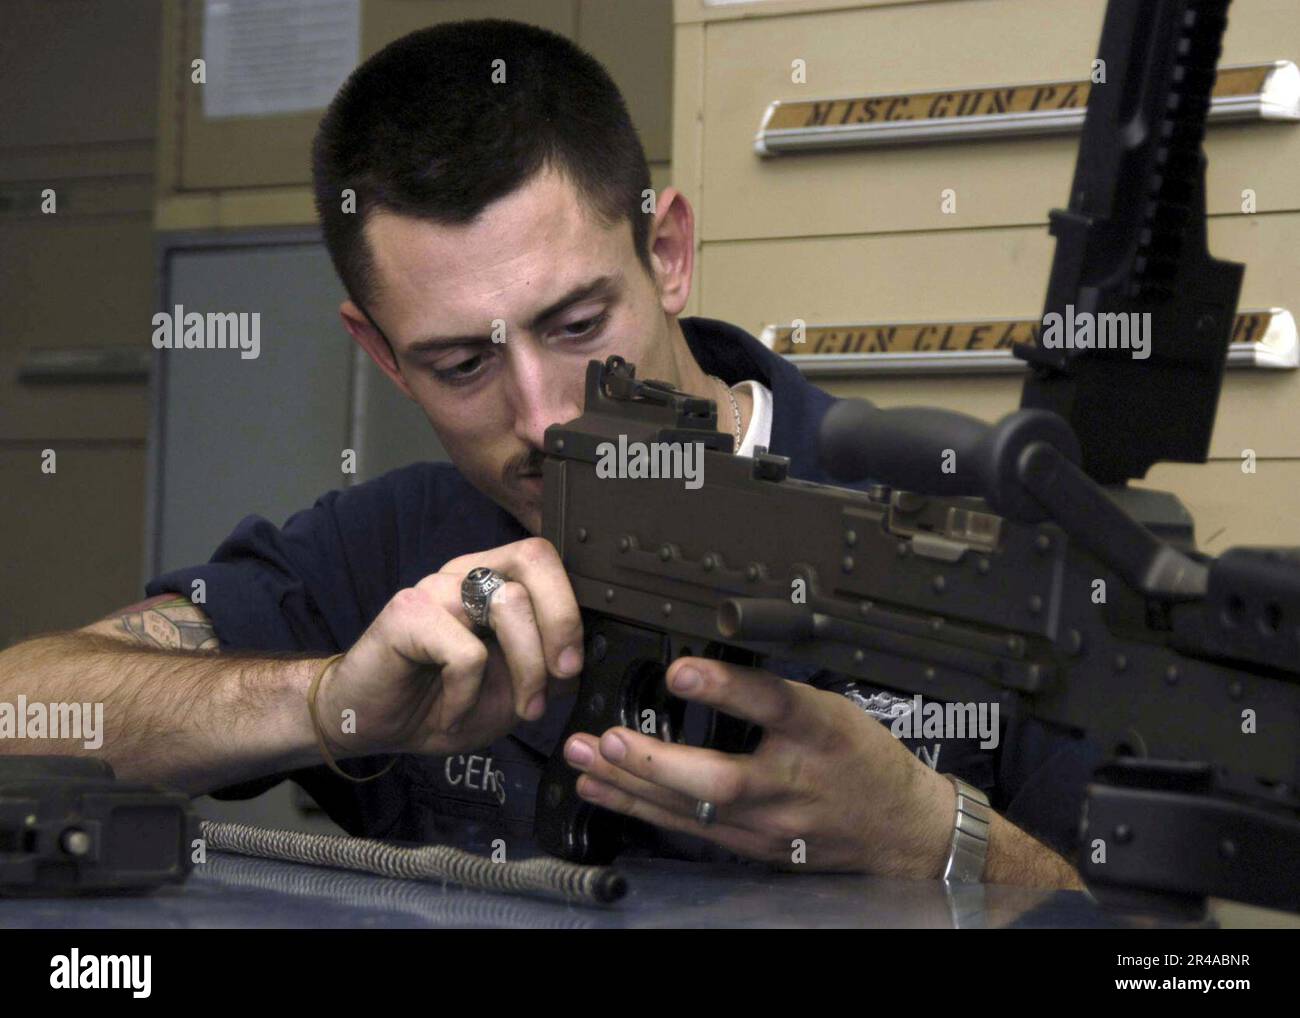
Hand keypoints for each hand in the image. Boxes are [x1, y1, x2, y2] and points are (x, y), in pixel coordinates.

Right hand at [315, 537, 582, 756]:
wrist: (372, 723)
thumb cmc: (442, 703)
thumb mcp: (513, 692)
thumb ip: (550, 669)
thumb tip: (585, 658)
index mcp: (494, 582)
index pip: (545, 560)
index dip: (570, 607)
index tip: (574, 665)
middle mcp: (466, 574)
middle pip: (533, 560)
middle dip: (561, 622)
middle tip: (561, 676)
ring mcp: (435, 588)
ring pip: (508, 606)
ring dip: (526, 670)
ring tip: (517, 710)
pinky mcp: (406, 613)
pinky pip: (465, 653)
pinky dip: (468, 695)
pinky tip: (452, 711)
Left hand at [562, 656, 954, 875]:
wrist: (900, 830)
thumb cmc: (864, 759)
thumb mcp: (831, 708)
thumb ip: (772, 694)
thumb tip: (703, 668)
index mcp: (820, 732)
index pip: (772, 704)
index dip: (725, 686)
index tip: (681, 669)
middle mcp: (793, 782)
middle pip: (722, 778)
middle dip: (655, 762)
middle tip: (606, 738)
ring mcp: (772, 824)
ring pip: (694, 810)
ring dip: (632, 786)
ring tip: (584, 760)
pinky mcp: (755, 847)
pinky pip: (691, 829)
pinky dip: (643, 809)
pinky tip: (606, 792)